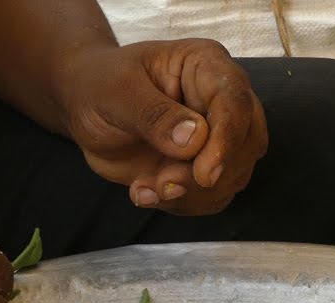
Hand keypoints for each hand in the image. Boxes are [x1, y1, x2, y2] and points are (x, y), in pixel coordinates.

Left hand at [57, 40, 268, 214]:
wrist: (86, 107)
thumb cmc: (100, 85)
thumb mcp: (116, 92)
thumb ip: (153, 114)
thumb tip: (195, 139)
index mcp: (206, 66)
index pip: (237, 103)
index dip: (227, 141)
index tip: (205, 174)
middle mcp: (221, 101)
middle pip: (247, 144)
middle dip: (211, 175)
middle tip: (165, 183)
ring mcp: (217, 137)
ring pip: (232, 177)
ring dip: (191, 194)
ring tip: (146, 187)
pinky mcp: (204, 167)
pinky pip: (210, 197)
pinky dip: (179, 203)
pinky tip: (144, 191)